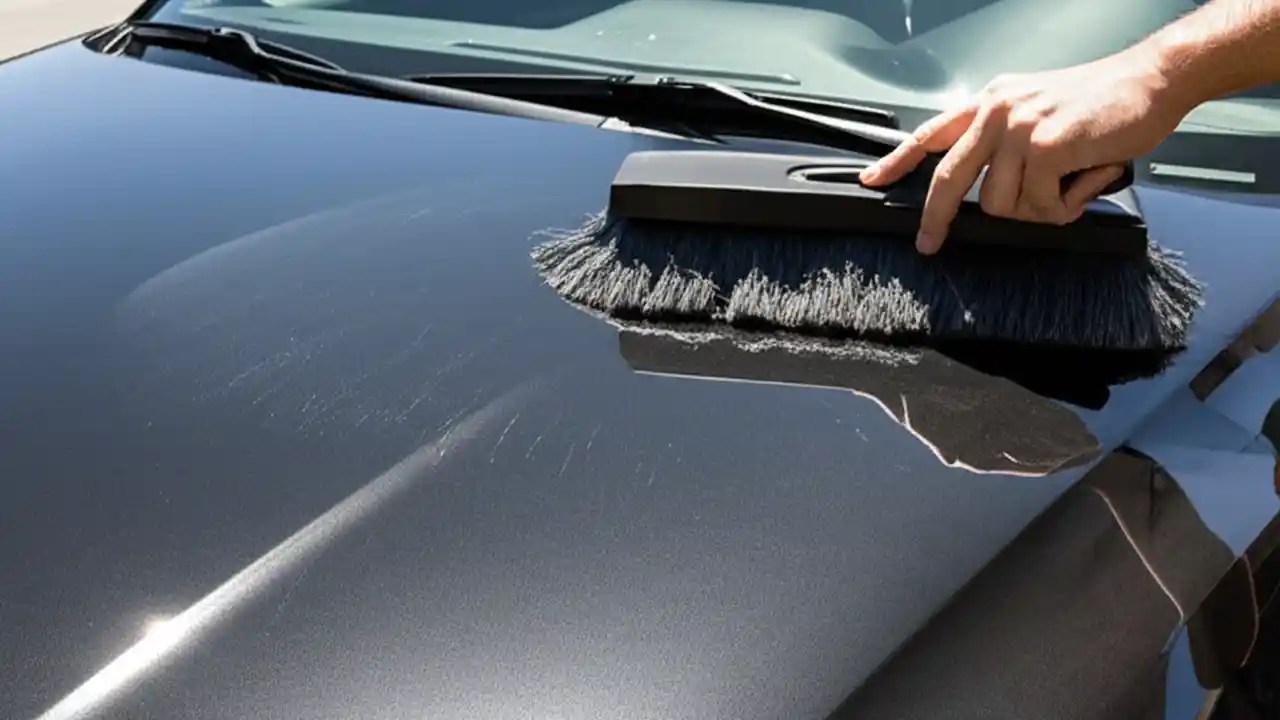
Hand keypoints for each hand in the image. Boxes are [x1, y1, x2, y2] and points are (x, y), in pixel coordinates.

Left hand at [859, 49, 1189, 253]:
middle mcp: (997, 110)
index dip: (898, 160)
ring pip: (999, 204)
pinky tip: (1084, 182)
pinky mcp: (1045, 147)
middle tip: (929, 244)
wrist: (1153, 79)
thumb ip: (1006, 143)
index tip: (872, 181)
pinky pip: (1038, 206)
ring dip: (1035, 211)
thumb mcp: (1038, 110)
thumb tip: (987, 192)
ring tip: (1066, 188)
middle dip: (936, 218)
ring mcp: (1019, 128)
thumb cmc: (1102, 102)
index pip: (931, 132)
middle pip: (948, 179)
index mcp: (991, 101)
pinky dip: (1063, 207)